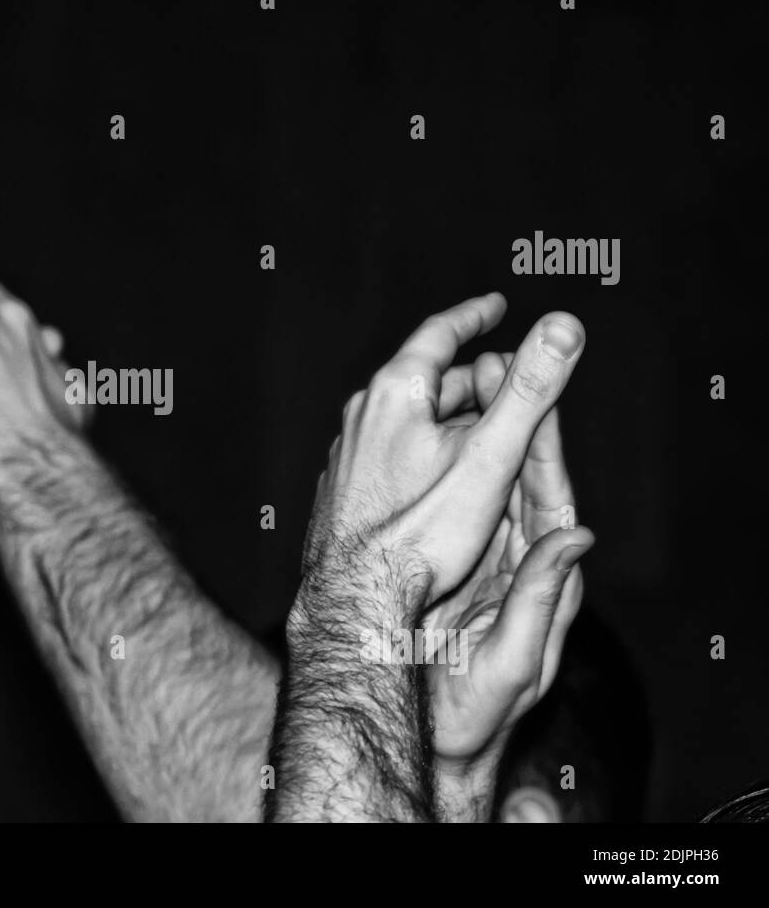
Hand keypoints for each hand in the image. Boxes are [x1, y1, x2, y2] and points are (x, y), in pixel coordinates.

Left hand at [298, 293, 586, 619]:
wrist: (354, 600)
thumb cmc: (423, 534)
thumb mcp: (491, 457)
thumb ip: (529, 391)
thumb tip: (565, 325)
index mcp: (394, 394)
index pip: (437, 335)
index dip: (472, 317)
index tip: (494, 307)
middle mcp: (361, 417)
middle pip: (424, 382)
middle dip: (470, 380)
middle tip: (508, 381)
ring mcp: (346, 455)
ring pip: (406, 422)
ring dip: (445, 419)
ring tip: (481, 431)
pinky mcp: (341, 490)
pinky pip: (388, 455)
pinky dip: (421, 452)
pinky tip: (439, 479)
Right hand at [424, 352, 591, 766]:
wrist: (417, 735)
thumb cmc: (471, 715)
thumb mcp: (515, 662)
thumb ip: (544, 600)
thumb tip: (579, 536)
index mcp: (541, 584)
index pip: (550, 501)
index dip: (547, 446)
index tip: (538, 394)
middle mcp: (512, 567)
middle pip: (518, 481)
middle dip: (510, 423)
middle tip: (495, 366)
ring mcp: (475, 565)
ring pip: (480, 488)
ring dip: (473, 437)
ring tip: (461, 386)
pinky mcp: (441, 570)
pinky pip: (448, 510)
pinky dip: (439, 472)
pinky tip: (423, 442)